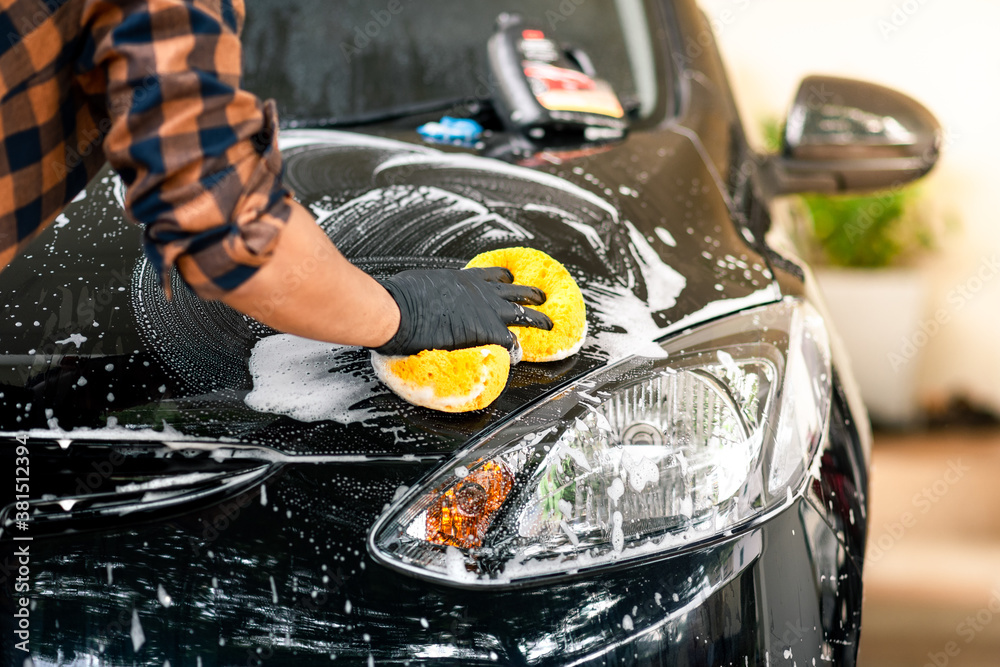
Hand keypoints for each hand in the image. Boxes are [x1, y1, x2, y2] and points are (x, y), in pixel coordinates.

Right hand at [373, 267, 552, 354]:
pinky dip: (516, 350)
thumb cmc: (402, 297)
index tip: (510, 282)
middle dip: (531, 294)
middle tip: (542, 298)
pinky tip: (518, 357)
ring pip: (524, 313)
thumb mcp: (420, 285)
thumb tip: (418, 296)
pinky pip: (512, 343)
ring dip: (539, 319)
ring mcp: (488, 310)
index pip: (493, 276)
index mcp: (465, 278)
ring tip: (550, 324)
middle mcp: (482, 291)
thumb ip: (429, 291)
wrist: (402, 310)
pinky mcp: (489, 331)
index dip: (504, 281)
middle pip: (516, 291)